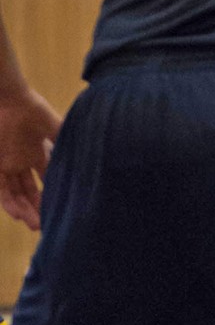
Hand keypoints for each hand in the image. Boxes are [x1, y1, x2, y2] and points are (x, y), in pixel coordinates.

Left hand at [0, 89, 59, 230]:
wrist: (6, 98)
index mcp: (39, 153)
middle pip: (32, 191)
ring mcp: (7, 163)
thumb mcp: (56, 127)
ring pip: (16, 193)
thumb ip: (69, 143)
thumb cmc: (31, 109)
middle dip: (39, 208)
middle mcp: (23, 161)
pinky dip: (8, 201)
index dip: (55, 194)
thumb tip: (95, 155)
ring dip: (24, 209)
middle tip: (47, 226)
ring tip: (34, 225)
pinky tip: (18, 213)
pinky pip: (1, 187)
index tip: (65, 210)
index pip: (49, 179)